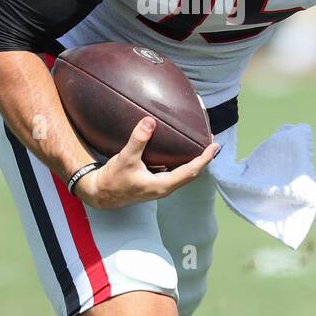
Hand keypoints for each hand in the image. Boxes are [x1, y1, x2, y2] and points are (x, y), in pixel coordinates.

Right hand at [73, 116, 219, 209]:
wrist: (101, 194)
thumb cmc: (113, 180)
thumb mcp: (125, 158)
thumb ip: (138, 140)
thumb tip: (149, 121)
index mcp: (163, 185)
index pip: (191, 171)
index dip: (204, 159)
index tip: (215, 146)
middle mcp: (165, 187)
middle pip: (192, 173)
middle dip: (203, 158)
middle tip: (212, 143)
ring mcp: (160, 186)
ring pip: (183, 173)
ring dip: (194, 160)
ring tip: (200, 145)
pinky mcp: (154, 182)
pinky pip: (174, 171)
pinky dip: (181, 161)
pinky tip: (179, 150)